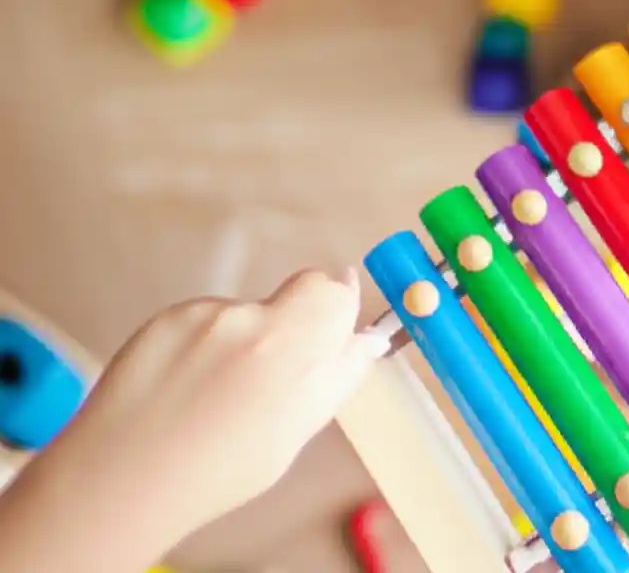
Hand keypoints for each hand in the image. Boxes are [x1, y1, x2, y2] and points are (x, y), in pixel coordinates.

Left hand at [52, 268, 387, 532]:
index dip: (339, 303)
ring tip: (216, 393)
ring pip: (249, 313)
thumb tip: (364, 341)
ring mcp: (209, 316)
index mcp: (295, 354)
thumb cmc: (216, 470)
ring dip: (246, 339)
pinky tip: (186, 384)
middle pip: (299, 292)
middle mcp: (255, 325)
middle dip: (300, 317)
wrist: (124, 476)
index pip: (335, 293)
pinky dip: (205, 345)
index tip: (337, 321)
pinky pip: (206, 320)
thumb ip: (333, 378)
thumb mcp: (295, 432)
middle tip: (278, 364)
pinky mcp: (170, 316)